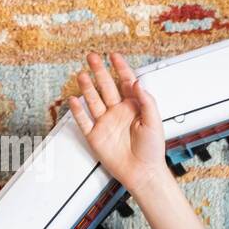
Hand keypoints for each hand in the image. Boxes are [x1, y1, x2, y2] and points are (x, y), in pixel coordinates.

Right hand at [66, 51, 169, 198]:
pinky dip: (77, 110)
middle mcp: (118, 113)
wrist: (142, 173)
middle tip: (92, 57)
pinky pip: (83, 120)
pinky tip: (73, 99)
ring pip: (93, 100)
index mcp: (134, 108)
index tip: (114, 56)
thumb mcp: (154, 122)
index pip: (126, 83)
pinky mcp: (95, 136)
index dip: (121, 68)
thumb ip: (146, 101)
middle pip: (106, 87)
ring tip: (82, 74)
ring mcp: (105, 123)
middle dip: (100, 71)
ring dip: (87, 87)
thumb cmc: (152, 151)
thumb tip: (137, 82)